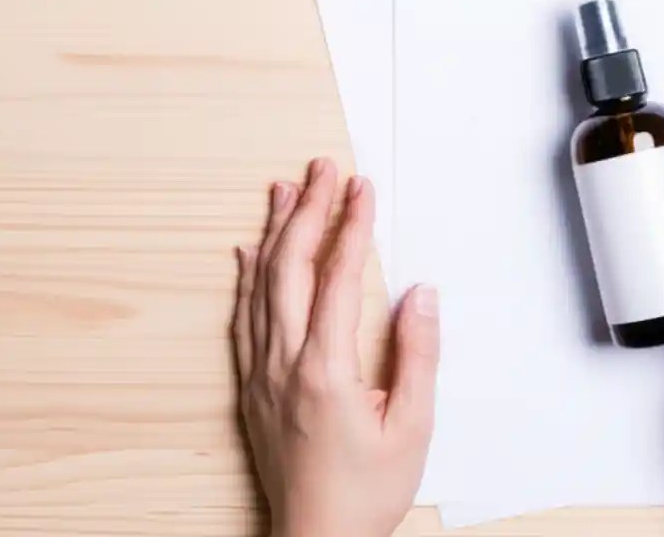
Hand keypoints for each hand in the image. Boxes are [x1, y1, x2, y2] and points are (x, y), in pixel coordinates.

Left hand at [232, 158, 439, 536]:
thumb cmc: (364, 493)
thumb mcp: (412, 426)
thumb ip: (416, 354)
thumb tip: (419, 294)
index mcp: (327, 371)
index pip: (338, 277)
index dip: (352, 226)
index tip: (362, 187)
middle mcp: (286, 365)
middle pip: (290, 268)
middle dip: (309, 210)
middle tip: (323, 169)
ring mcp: (263, 376)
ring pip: (260, 286)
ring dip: (274, 233)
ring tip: (285, 191)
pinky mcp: (253, 390)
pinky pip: (244, 319)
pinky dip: (246, 280)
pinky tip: (248, 255)